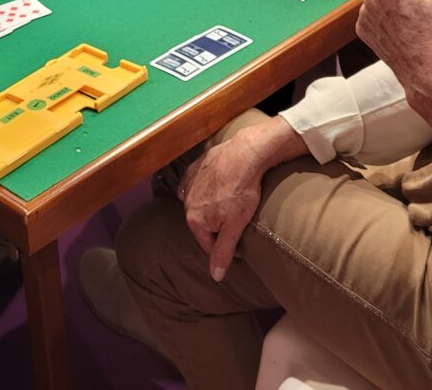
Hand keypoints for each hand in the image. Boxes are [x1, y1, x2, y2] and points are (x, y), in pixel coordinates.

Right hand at [179, 116, 307, 281]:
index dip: (227, 245)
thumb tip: (216, 277)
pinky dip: (207, 189)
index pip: (209, 245)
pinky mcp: (194, 168)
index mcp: (194, 220)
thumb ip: (223, 252)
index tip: (241, 239)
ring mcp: (189, 183)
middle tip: (238, 219)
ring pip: (201, 205)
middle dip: (219, 225)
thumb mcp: (235, 226)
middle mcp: (186, 202)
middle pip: (203, 224)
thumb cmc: (241, 191)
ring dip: (213, 207)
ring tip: (232, 201)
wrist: (244, 154)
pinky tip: (220, 186)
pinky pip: (198, 185)